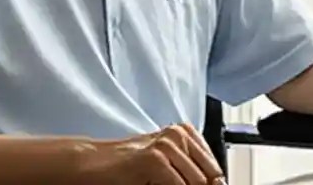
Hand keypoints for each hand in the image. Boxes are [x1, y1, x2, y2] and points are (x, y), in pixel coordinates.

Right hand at [79, 124, 225, 184]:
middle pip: (210, 176)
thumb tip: (218, 182)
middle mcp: (178, 134)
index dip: (213, 183)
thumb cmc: (128, 166)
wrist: (94, 163)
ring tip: (162, 184)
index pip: (215, 167)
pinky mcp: (155, 158)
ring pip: (198, 182)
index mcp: (185, 132)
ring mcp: (167, 145)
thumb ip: (191, 171)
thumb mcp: (166, 166)